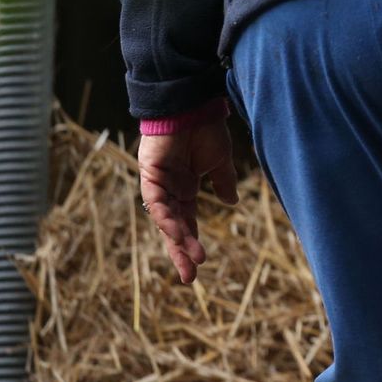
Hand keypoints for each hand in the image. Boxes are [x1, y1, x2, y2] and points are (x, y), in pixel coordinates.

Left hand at [138, 121, 236, 284]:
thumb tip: (231, 201)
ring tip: (193, 259)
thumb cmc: (206, 129)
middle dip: (181, 252)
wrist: (193, 105)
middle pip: (174, 228)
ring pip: (166, 219)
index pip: (187, 223)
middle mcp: (170, 190)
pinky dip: (166, 217)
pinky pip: (157, 202)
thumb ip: (223, 182)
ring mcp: (158, 184)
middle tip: (190, 277)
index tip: (199, 266)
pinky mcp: (150, 174)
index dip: (191, 243)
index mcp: (185, 189)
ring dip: (178, 240)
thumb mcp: (220, 162)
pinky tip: (177, 232)